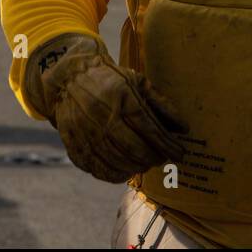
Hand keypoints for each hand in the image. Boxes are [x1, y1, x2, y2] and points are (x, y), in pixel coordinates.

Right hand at [23, 34, 187, 183]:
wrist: (68, 77)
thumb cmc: (109, 80)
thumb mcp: (137, 82)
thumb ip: (161, 104)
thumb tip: (183, 129)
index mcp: (121, 96)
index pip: (150, 129)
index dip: (167, 145)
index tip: (179, 154)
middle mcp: (102, 113)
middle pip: (134, 148)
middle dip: (153, 158)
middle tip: (162, 160)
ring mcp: (84, 129)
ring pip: (116, 160)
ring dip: (136, 167)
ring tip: (145, 165)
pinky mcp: (72, 141)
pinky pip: (95, 166)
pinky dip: (113, 174)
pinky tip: (124, 172)